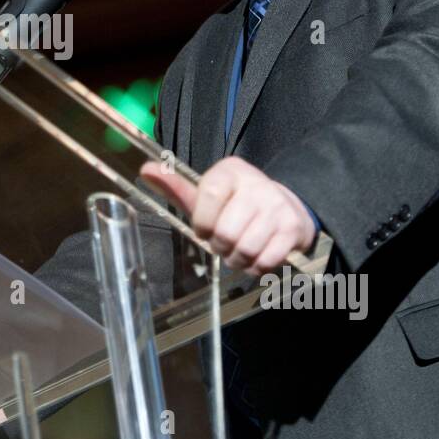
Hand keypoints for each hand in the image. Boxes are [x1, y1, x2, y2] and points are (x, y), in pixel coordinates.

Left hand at [140, 157, 314, 274]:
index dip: (202, 222)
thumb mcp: (207, 194)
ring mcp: (277, 206)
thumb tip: (145, 170)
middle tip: (225, 241)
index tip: (205, 228)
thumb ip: (177, 188)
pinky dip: (256, 267)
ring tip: (239, 249)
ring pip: (245, 250)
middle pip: (225, 232)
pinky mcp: (293, 229)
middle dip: (219, 246)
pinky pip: (265, 262)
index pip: (207, 195)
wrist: (287, 208)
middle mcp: (257, 184)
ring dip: (237, 259)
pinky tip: (256, 255)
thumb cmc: (236, 204)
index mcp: (230, 171)